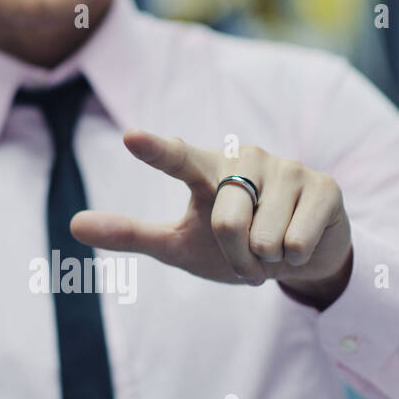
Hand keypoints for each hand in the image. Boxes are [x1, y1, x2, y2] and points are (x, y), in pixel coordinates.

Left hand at [69, 132, 352, 304]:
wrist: (300, 256)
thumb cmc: (231, 245)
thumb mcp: (179, 245)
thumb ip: (131, 233)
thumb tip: (73, 225)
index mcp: (207, 168)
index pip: (177, 158)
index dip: (156, 150)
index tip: (131, 137)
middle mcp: (247, 158)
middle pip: (227, 224)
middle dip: (237, 259)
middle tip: (247, 259)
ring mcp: (289, 168)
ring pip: (265, 238)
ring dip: (266, 260)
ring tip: (272, 248)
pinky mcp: (325, 187)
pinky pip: (297, 242)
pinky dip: (294, 259)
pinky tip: (299, 244)